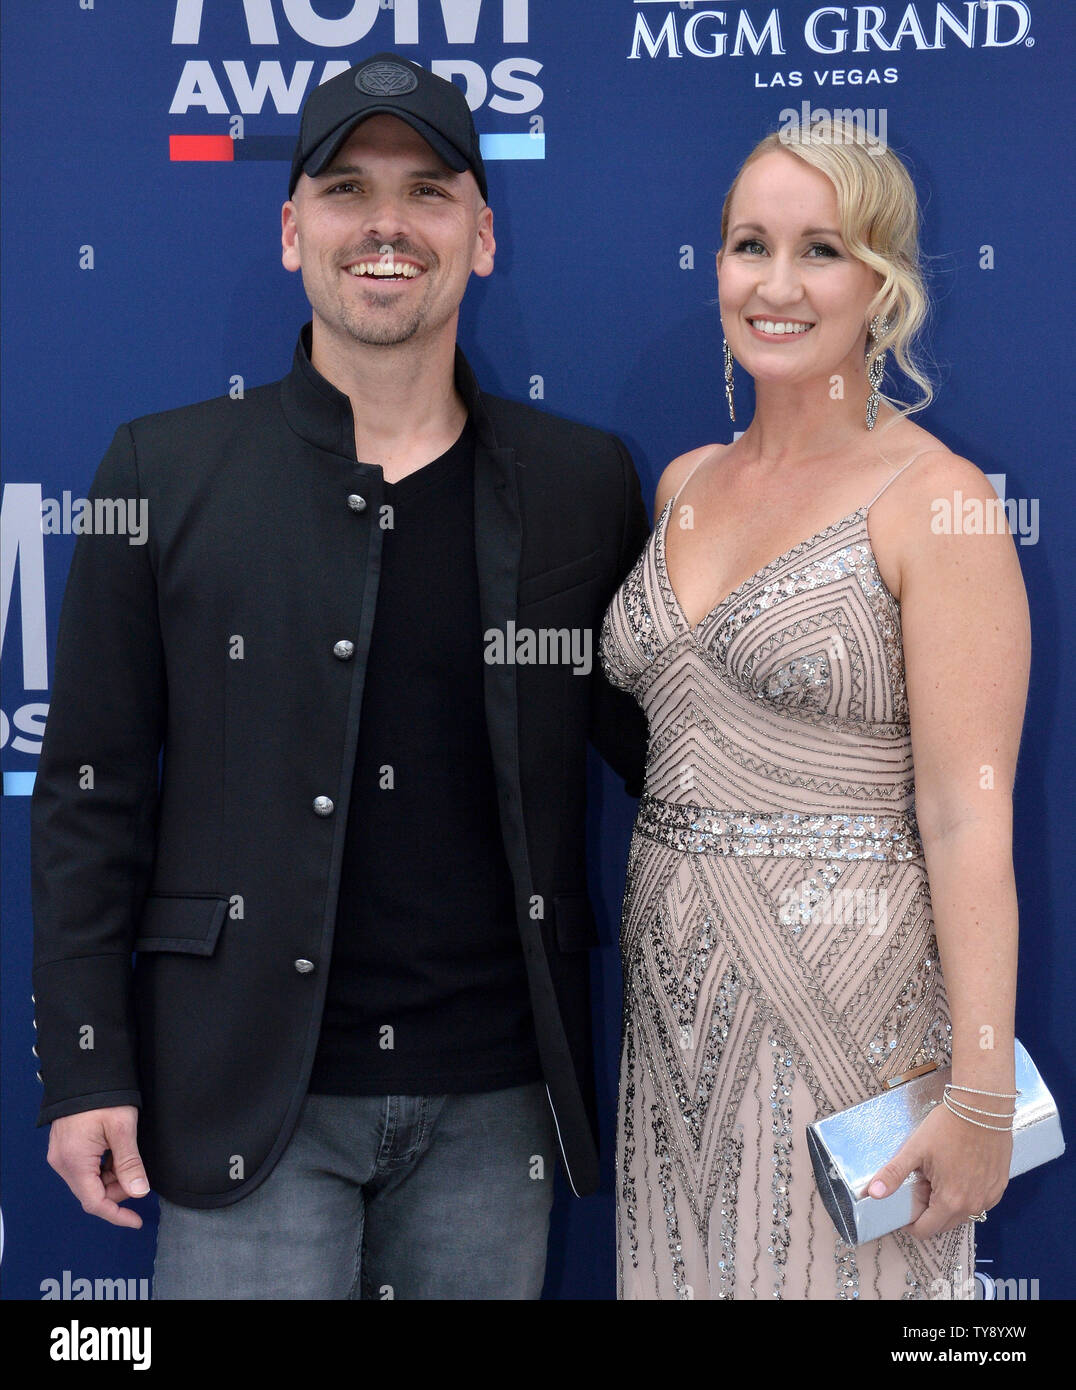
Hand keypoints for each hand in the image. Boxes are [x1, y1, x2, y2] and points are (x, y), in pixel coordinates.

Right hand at [47, 1106, 149, 1228]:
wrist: (86, 1071)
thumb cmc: (104, 1097)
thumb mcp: (122, 1129)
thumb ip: (130, 1163)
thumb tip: (139, 1192)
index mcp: (74, 1162)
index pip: (95, 1203)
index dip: (117, 1214)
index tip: (137, 1220)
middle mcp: (62, 1163)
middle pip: (92, 1193)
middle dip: (118, 1190)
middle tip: (138, 1173)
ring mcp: (62, 1156)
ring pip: (90, 1181)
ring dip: (112, 1177)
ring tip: (128, 1156)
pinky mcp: (65, 1148)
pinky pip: (85, 1169)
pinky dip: (104, 1167)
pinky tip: (117, 1152)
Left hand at [862, 1100, 1011, 1237]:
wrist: (983, 1108)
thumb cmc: (947, 1127)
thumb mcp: (915, 1149)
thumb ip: (893, 1173)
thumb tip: (872, 1194)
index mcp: (950, 1202)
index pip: (926, 1230)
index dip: (911, 1224)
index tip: (904, 1210)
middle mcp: (973, 1206)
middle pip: (944, 1224)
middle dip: (929, 1212)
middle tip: (921, 1185)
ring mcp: (989, 1198)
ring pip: (963, 1214)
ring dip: (948, 1204)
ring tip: (939, 1176)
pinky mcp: (999, 1187)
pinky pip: (979, 1202)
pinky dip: (966, 1195)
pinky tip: (959, 1173)